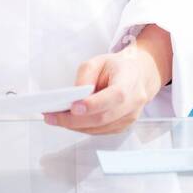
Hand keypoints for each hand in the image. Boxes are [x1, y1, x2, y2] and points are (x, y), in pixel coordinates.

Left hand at [44, 27, 171, 134]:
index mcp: (129, 81)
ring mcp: (130, 117)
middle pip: (104, 117)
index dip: (94, 104)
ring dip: (76, 126)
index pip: (115, 96)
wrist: (138, 76)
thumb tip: (74, 97)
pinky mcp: (123, 126)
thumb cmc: (118, 68)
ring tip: (57, 118)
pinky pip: (101, 131)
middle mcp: (134, 102)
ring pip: (100, 128)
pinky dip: (84, 128)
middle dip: (76, 120)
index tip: (73, 107)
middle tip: (54, 117)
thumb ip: (85, 76)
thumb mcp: (99, 61)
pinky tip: (71, 121)